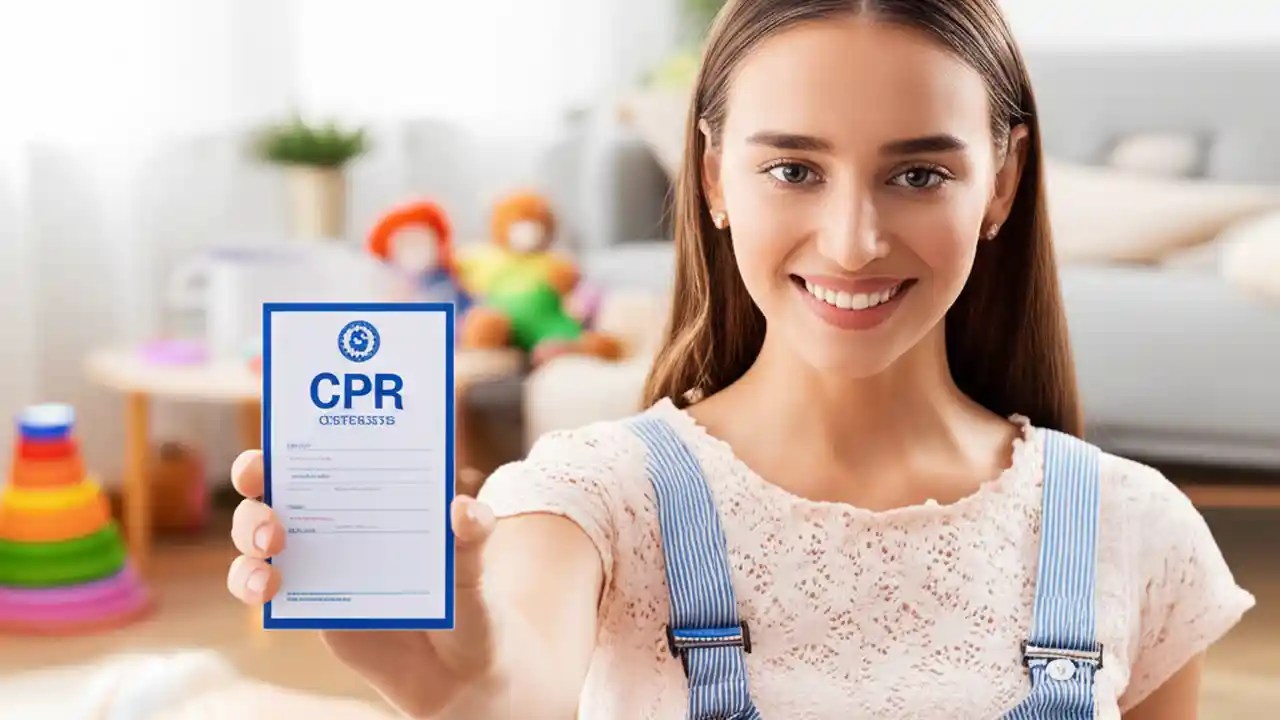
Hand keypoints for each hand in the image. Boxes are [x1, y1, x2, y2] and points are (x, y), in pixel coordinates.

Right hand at [226, 451, 501, 717]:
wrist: (453, 670)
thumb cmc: (464, 599)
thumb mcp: (473, 563)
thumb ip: (471, 536)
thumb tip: (464, 508)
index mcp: (372, 492)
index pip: (326, 452)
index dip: (293, 437)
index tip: (277, 439)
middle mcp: (335, 518)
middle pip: (275, 483)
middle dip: (255, 476)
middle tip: (267, 489)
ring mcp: (315, 560)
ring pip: (256, 533)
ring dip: (249, 532)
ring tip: (272, 549)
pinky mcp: (306, 601)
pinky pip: (261, 586)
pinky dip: (251, 581)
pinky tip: (269, 589)